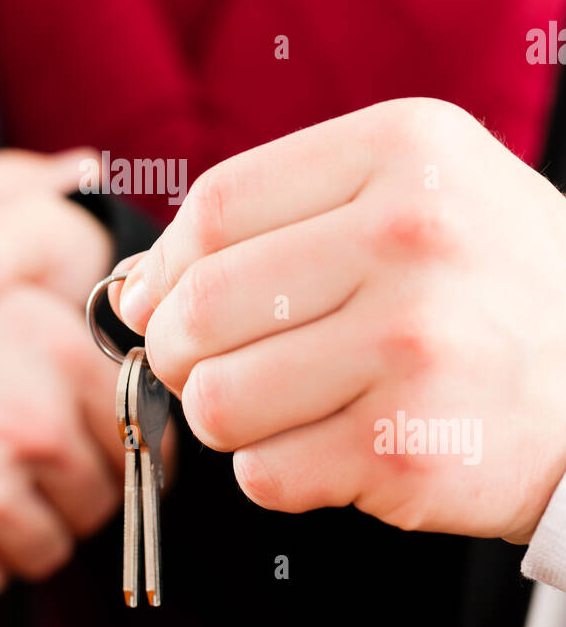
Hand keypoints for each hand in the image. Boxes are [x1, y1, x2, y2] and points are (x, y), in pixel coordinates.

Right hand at [0, 153, 119, 626]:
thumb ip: (10, 188)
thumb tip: (79, 166)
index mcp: (55, 345)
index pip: (135, 422)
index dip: (114, 436)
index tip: (90, 441)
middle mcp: (36, 422)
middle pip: (96, 494)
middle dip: (64, 491)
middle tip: (10, 468)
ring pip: (41, 549)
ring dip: (10, 536)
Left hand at [112, 99, 565, 544]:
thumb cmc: (489, 285)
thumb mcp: (417, 195)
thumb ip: (283, 216)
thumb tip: (137, 285)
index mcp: (404, 152)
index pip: (217, 205)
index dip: (165, 264)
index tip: (159, 297)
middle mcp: (412, 239)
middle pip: (203, 305)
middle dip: (174, 347)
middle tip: (197, 363)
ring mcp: (414, 349)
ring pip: (218, 399)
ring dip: (220, 415)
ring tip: (271, 407)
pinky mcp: (410, 454)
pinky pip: (266, 474)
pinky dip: (272, 470)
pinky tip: (326, 446)